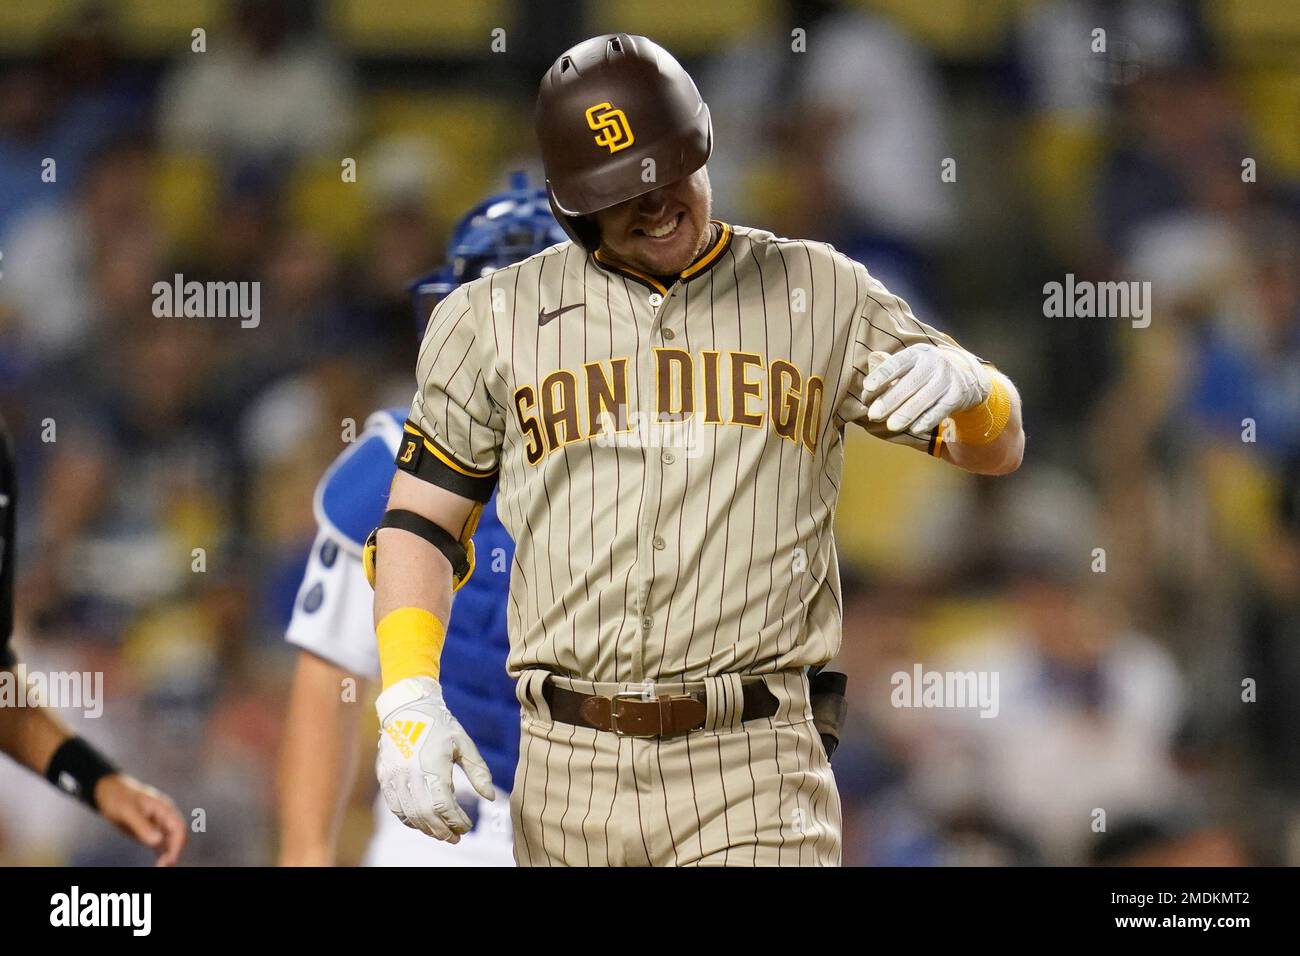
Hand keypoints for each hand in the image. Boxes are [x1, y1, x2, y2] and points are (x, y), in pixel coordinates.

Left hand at [94, 774, 186, 865]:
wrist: (107, 790)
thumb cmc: (117, 797)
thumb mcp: (127, 811)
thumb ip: (142, 826)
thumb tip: (158, 842)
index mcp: (163, 808)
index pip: (178, 827)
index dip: (178, 844)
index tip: (170, 859)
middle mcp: (164, 815)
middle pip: (177, 835)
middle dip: (173, 851)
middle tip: (163, 867)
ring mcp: (157, 822)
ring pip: (170, 841)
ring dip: (168, 854)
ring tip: (161, 867)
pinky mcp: (149, 829)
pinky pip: (160, 843)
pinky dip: (161, 853)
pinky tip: (159, 863)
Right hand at [375, 676, 494, 842]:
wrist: (406, 708)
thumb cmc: (440, 725)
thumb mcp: (464, 744)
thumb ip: (478, 771)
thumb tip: (490, 798)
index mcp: (432, 765)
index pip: (444, 805)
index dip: (456, 821)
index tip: (468, 826)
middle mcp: (410, 773)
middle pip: (426, 815)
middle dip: (443, 830)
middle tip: (456, 837)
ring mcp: (394, 777)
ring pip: (410, 815)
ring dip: (427, 828)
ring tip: (442, 833)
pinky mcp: (385, 778)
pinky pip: (396, 807)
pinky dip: (410, 819)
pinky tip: (423, 822)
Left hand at [862, 343, 990, 437]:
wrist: (965, 377)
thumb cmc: (925, 374)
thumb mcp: (909, 366)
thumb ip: (888, 373)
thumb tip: (866, 388)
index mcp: (916, 353)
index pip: (897, 363)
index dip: (882, 375)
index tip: (867, 388)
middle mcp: (934, 362)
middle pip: (910, 382)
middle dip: (890, 400)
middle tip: (873, 415)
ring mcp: (948, 377)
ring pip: (925, 397)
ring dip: (907, 413)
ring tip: (891, 426)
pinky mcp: (958, 394)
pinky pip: (941, 408)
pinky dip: (928, 419)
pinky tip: (914, 429)